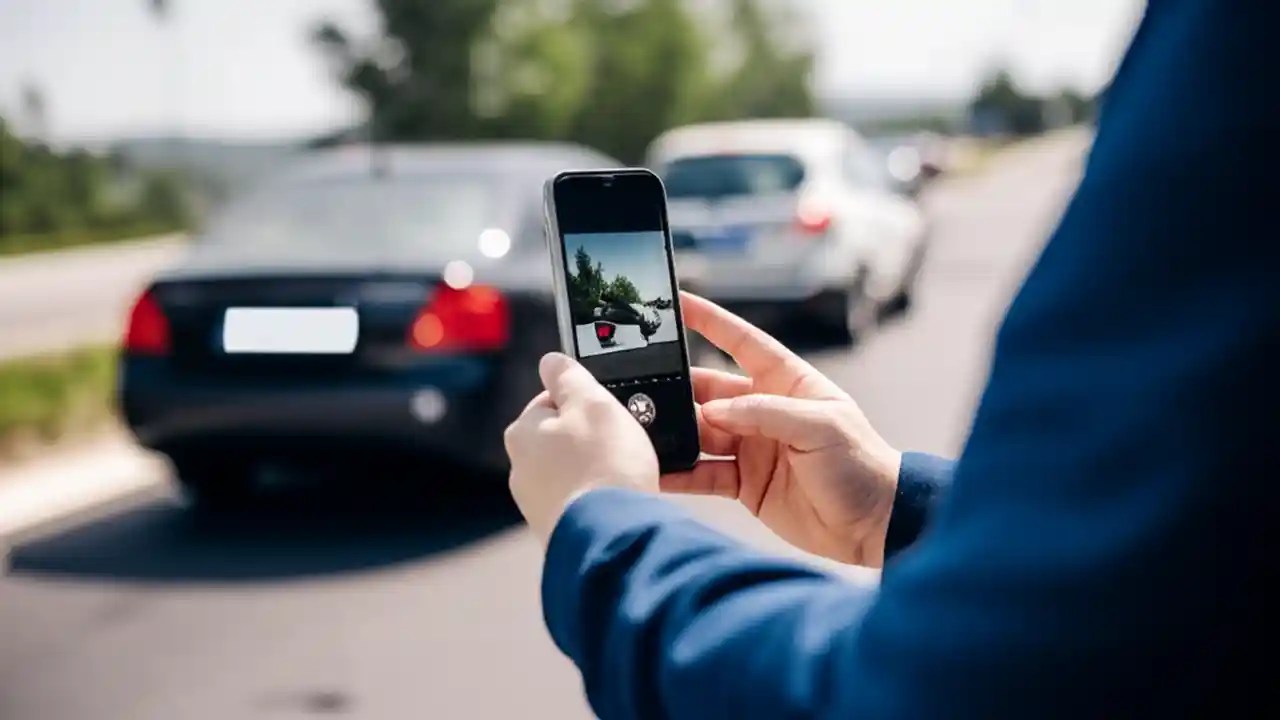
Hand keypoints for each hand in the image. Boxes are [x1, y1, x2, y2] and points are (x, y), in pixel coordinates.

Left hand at [505, 352, 658, 542]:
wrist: (612, 536)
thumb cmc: (603, 465)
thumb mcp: (592, 402)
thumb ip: (569, 376)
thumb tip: (551, 360)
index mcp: (522, 432)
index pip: (550, 400)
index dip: (584, 400)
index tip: (608, 409)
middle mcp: (521, 469)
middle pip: (563, 437)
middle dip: (591, 438)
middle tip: (621, 441)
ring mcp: (538, 504)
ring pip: (573, 471)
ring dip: (596, 469)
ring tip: (623, 474)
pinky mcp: (559, 530)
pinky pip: (583, 502)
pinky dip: (599, 498)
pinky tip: (616, 500)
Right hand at [663, 293, 901, 566]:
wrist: (874, 526)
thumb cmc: (862, 466)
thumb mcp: (821, 426)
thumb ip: (765, 413)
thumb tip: (714, 411)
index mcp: (788, 383)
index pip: (742, 342)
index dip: (710, 321)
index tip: (678, 303)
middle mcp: (764, 410)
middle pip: (709, 390)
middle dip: (678, 388)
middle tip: (645, 391)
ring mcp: (751, 447)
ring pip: (700, 432)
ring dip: (674, 433)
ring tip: (644, 433)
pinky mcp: (743, 483)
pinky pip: (703, 473)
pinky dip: (680, 473)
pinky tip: (657, 471)